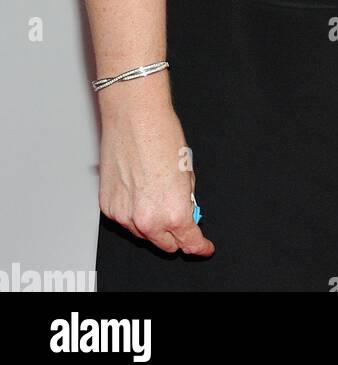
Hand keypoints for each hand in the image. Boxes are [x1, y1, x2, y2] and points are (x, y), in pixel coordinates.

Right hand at [98, 95, 214, 257]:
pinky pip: (124, 219)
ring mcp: (124, 216)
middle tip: (181, 219)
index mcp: (174, 213)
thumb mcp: (187, 173)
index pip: (190, 242)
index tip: (203, 246)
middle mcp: (148, 220)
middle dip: (175, 235)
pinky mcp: (108, 207)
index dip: (199, 246)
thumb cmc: (161, 136)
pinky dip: (132, 212)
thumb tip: (186, 212)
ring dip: (152, 223)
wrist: (134, 117)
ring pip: (143, 234)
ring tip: (156, 195)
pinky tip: (139, 191)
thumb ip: (185, 200)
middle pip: (165, 244)